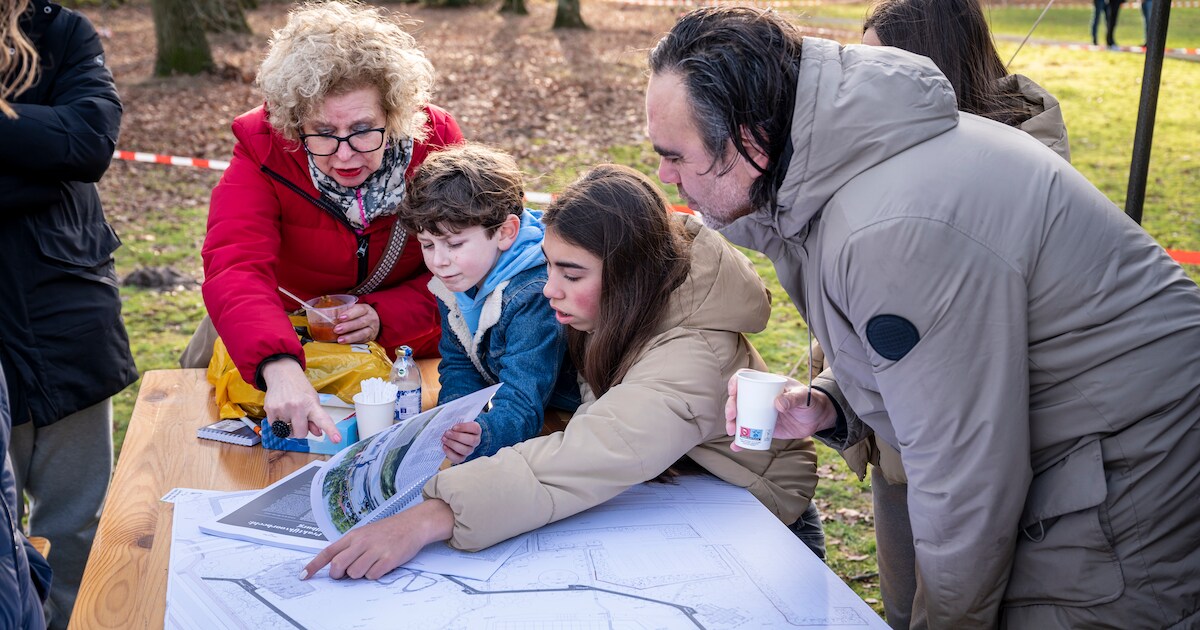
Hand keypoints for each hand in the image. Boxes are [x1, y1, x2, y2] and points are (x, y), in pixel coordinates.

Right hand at [261, 358, 341, 442]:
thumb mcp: (313, 400)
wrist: (282, 374)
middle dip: (301, 430)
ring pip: (287, 432)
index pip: (323, 420)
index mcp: (312, 404)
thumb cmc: (300, 389)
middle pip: (301, 434)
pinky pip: (275, 428)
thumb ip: (316, 418)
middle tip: (299, 420)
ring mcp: (282, 408)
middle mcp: (297, 406)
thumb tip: (318, 433)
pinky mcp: (270, 410)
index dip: (331, 430)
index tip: (337, 439)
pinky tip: (281, 411)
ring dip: (288, 426)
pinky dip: (278, 423)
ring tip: (289, 412)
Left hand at [302, 499, 454, 579]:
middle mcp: (362, 542)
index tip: (304, 575)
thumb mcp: (365, 534)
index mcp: (354, 536)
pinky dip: (375, 575)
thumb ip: (350, 548)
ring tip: (371, 564)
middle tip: (346, 573)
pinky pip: (372, 576)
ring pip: (354, 573)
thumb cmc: (388, 530)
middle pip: (338, 565)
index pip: (328, 552)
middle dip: (339, 574)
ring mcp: (375, 550)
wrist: (413, 524)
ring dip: (360, 574)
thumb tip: (337, 566)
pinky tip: (382, 565)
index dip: (314, 565)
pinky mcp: (388, 559)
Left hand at [335, 303, 379, 343]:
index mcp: (366, 309)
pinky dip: (353, 342)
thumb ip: (344, 311)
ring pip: (363, 333)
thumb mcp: (355, 309)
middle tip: (336, 329)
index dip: (350, 314)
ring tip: (340, 339)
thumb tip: (325, 315)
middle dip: (348, 326)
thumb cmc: (359, 315)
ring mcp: (372, 329)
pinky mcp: (370, 338)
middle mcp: (371, 318)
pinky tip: (345, 343)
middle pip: (361, 322)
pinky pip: (362, 341)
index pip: (360, 310)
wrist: (373, 323)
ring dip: (350, 337)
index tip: (340, 318)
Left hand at [441, 421, 481, 463]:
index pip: (475, 428)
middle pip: (472, 440)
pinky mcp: (462, 457)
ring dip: (453, 444)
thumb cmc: (455, 427)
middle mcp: (475, 441)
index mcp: (476, 430)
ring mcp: (469, 450)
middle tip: (447, 433)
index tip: (454, 427)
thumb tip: (446, 419)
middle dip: (457, 437)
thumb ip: (454, 419)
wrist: (452, 436)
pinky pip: (458, 459)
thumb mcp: (456, 421)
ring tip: (444, 439)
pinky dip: (450, 453)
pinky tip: (444, 446)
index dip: (464, 427)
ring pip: (465, 450)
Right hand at [724, 370, 837, 450]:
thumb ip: (793, 398)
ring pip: (740, 416)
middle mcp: (759, 398)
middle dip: (730, 408)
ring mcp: (760, 413)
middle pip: (738, 399)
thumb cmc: (811, 401)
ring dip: (732, 424)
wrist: (818, 418)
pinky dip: (741, 441)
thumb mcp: (803, 397)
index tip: (733, 393)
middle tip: (732, 417)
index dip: (735, 383)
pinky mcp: (763, 427)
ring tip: (732, 432)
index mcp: (766, 384)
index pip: (745, 378)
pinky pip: (748, 433)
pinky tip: (736, 446)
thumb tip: (777, 403)